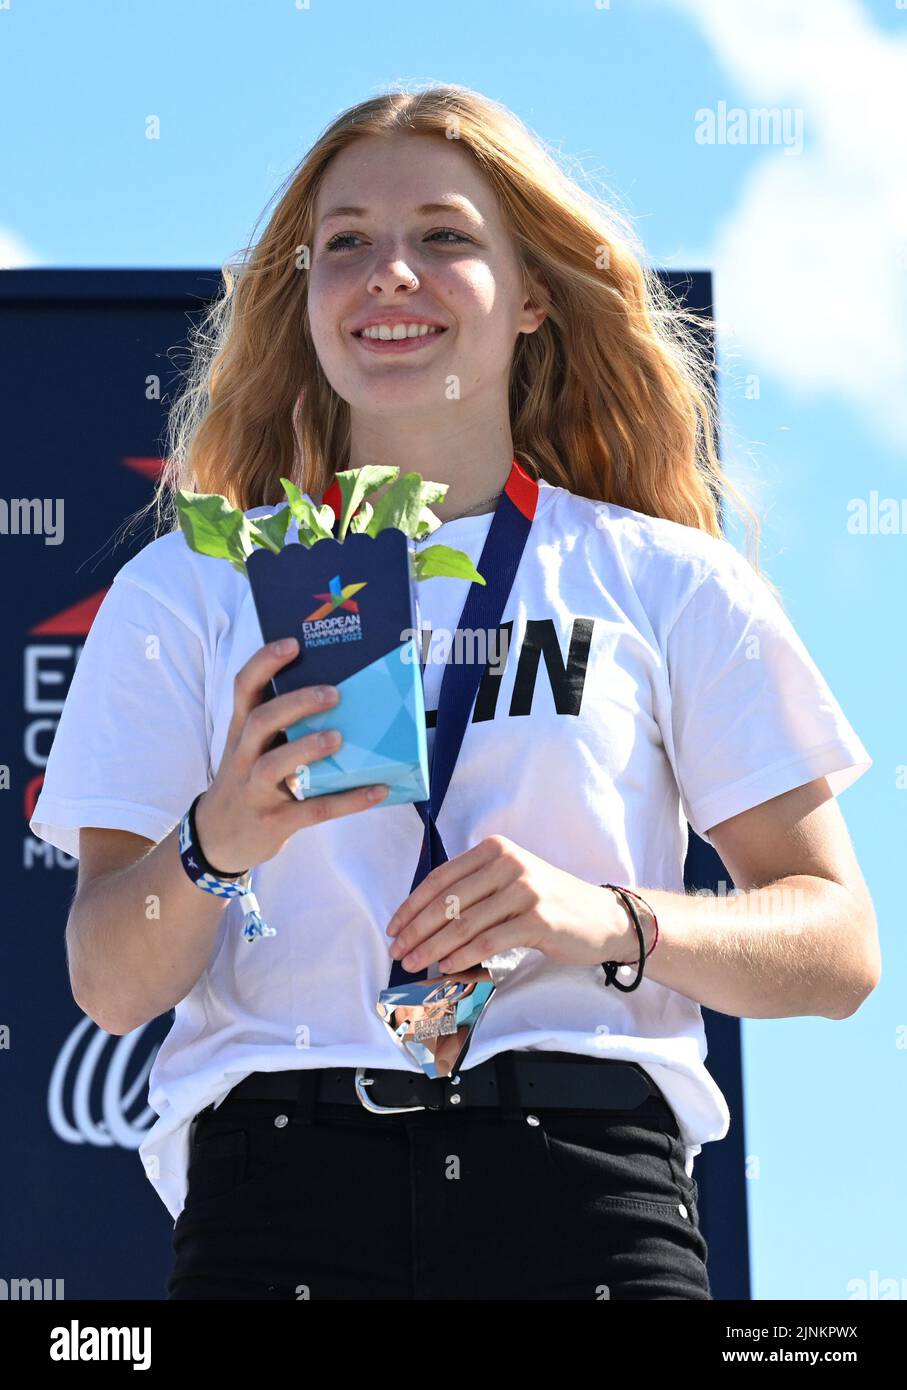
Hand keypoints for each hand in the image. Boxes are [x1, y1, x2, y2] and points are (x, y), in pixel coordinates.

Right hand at [195, 637, 388, 871]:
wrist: (216, 837)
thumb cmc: (245, 781)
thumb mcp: (248, 749)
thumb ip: (277, 724)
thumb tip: (337, 690)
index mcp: (241, 731)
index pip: (244, 688)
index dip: (265, 663)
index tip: (292, 644)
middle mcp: (244, 756)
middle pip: (262, 721)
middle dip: (296, 704)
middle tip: (333, 693)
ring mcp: (257, 790)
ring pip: (275, 764)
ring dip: (307, 748)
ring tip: (337, 738)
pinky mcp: (275, 821)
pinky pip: (314, 809)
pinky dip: (348, 800)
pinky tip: (377, 790)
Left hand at [385, 834, 637, 974]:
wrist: (603, 918)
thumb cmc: (550, 904)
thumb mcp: (509, 883)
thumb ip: (473, 890)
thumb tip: (423, 918)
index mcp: (495, 850)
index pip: (441, 878)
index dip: (412, 905)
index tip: (394, 928)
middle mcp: (509, 863)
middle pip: (449, 901)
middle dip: (417, 930)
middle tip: (398, 953)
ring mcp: (525, 889)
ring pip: (465, 923)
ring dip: (434, 947)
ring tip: (415, 964)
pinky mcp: (538, 918)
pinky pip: (490, 940)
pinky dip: (464, 956)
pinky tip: (447, 967)